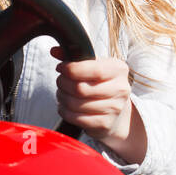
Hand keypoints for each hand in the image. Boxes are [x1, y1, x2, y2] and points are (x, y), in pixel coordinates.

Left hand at [50, 45, 147, 163]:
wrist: (116, 109)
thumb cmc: (101, 83)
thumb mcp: (92, 65)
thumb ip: (74, 56)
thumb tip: (55, 51)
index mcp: (119, 69)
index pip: (94, 70)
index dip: (72, 69)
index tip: (62, 68)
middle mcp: (121, 89)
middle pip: (80, 88)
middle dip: (63, 84)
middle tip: (61, 82)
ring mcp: (114, 108)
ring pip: (75, 104)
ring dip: (62, 98)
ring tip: (63, 94)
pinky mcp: (105, 123)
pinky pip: (75, 118)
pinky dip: (65, 111)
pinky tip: (67, 107)